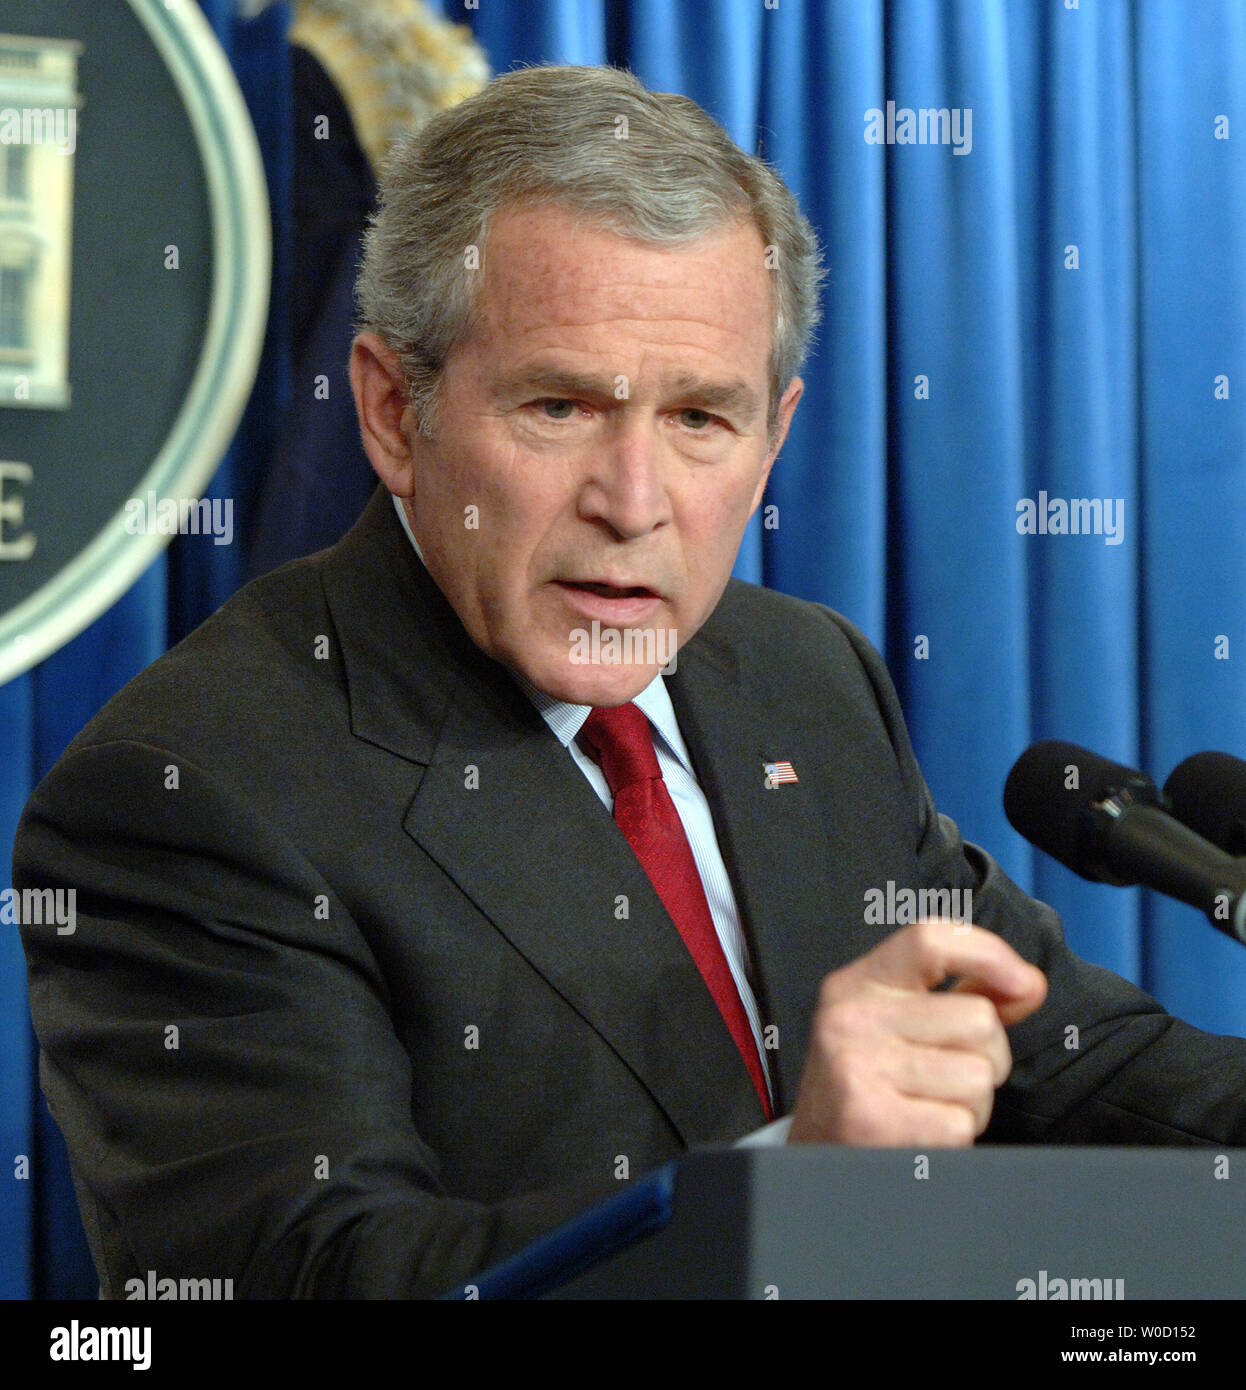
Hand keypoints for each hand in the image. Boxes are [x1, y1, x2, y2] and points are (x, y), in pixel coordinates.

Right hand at [787, 918, 1046, 1146]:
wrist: (815, 1161)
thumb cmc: (868, 1086)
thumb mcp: (897, 1025)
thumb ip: (961, 997)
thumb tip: (1028, 983)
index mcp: (857, 983)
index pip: (931, 939)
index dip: (990, 954)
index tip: (1023, 984)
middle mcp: (851, 1017)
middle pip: (978, 1019)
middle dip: (987, 1058)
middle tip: (947, 1078)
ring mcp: (858, 1066)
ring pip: (978, 1076)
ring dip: (972, 1105)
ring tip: (930, 1108)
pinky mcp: (871, 1119)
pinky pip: (960, 1122)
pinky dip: (955, 1136)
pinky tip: (922, 1134)